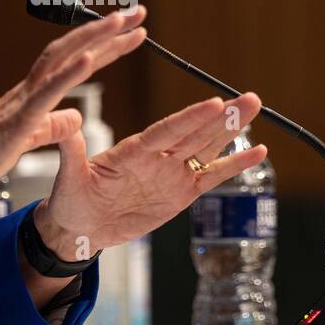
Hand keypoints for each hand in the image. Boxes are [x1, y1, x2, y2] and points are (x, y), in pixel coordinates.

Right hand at [0, 5, 148, 206]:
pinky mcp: (17, 121)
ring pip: (60, 59)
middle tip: (139, 11)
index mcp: (34, 95)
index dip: (107, 44)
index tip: (133, 30)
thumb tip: (77, 115)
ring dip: (92, 38)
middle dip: (107, 29)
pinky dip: (69, 73)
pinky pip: (45, 93)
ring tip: (120, 20)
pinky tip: (90, 59)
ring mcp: (22, 101)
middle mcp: (30, 89)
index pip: (77, 61)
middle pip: (73, 49)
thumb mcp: (29, 140)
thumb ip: (53, 126)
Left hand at [33, 92, 266, 258]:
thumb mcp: (69, 178)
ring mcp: (172, 173)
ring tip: (255, 108)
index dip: (191, 119)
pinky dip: (234, 165)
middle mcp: (157, 157)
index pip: (167, 131)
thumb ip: (73, 153)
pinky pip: (211, 177)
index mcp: (133, 150)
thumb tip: (66, 128)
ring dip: (232, 131)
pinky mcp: (181, 193)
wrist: (81, 226)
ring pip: (207, 148)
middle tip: (251, 98)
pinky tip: (258, 152)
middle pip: (195, 134)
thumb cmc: (71, 200)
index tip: (214, 103)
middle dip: (223, 117)